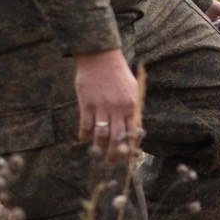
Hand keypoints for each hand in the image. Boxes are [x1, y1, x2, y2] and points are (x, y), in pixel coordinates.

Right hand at [73, 48, 141, 162]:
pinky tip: (84, 139)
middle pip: (118, 138)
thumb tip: (135, 130)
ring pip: (101, 135)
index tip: (129, 157)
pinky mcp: (87, 104)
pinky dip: (84, 135)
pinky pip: (85, 125)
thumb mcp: (133, 90)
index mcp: (132, 105)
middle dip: (115, 154)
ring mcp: (102, 106)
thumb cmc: (118, 75)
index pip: (134, 132)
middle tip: (111, 162)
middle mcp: (118, 108)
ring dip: (99, 148)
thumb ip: (134, 109)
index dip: (132, 146)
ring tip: (98, 154)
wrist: (100, 57)